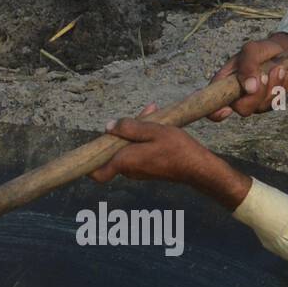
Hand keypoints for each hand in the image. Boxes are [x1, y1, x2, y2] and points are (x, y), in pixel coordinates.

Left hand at [89, 104, 252, 209]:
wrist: (198, 167)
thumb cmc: (178, 149)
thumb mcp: (153, 130)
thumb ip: (129, 127)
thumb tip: (109, 126)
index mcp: (125, 161)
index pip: (97, 173)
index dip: (89, 164)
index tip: (89, 150)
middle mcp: (129, 169)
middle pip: (114, 152)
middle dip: (122, 131)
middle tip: (140, 114)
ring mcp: (139, 170)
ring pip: (128, 149)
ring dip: (136, 132)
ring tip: (153, 113)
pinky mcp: (149, 168)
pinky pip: (139, 151)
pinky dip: (144, 139)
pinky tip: (157, 124)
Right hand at [207, 34, 287, 121]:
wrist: (282, 50)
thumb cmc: (261, 50)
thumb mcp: (252, 50)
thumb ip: (248, 65)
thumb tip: (249, 88)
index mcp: (225, 83)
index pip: (213, 106)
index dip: (216, 113)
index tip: (228, 109)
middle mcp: (237, 96)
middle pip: (243, 109)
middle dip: (258, 94)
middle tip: (266, 74)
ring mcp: (254, 101)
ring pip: (263, 106)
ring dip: (275, 86)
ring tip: (281, 68)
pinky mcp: (269, 102)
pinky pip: (278, 102)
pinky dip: (285, 87)